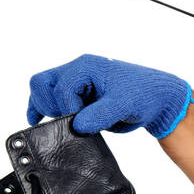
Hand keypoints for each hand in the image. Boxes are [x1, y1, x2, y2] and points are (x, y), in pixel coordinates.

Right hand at [27, 54, 192, 138]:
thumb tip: (77, 125)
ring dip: (46, 108)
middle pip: (43, 83)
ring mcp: (75, 84)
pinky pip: (51, 99)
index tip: (82, 123)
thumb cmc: (144, 95)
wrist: (157, 100)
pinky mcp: (78, 97)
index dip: (68, 109)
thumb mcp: (124, 104)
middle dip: (51, 106)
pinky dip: (41, 109)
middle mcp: (76, 72)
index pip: (62, 88)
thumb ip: (100, 114)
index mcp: (86, 67)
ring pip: (43, 90)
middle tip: (67, 122)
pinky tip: (35, 121)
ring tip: (55, 125)